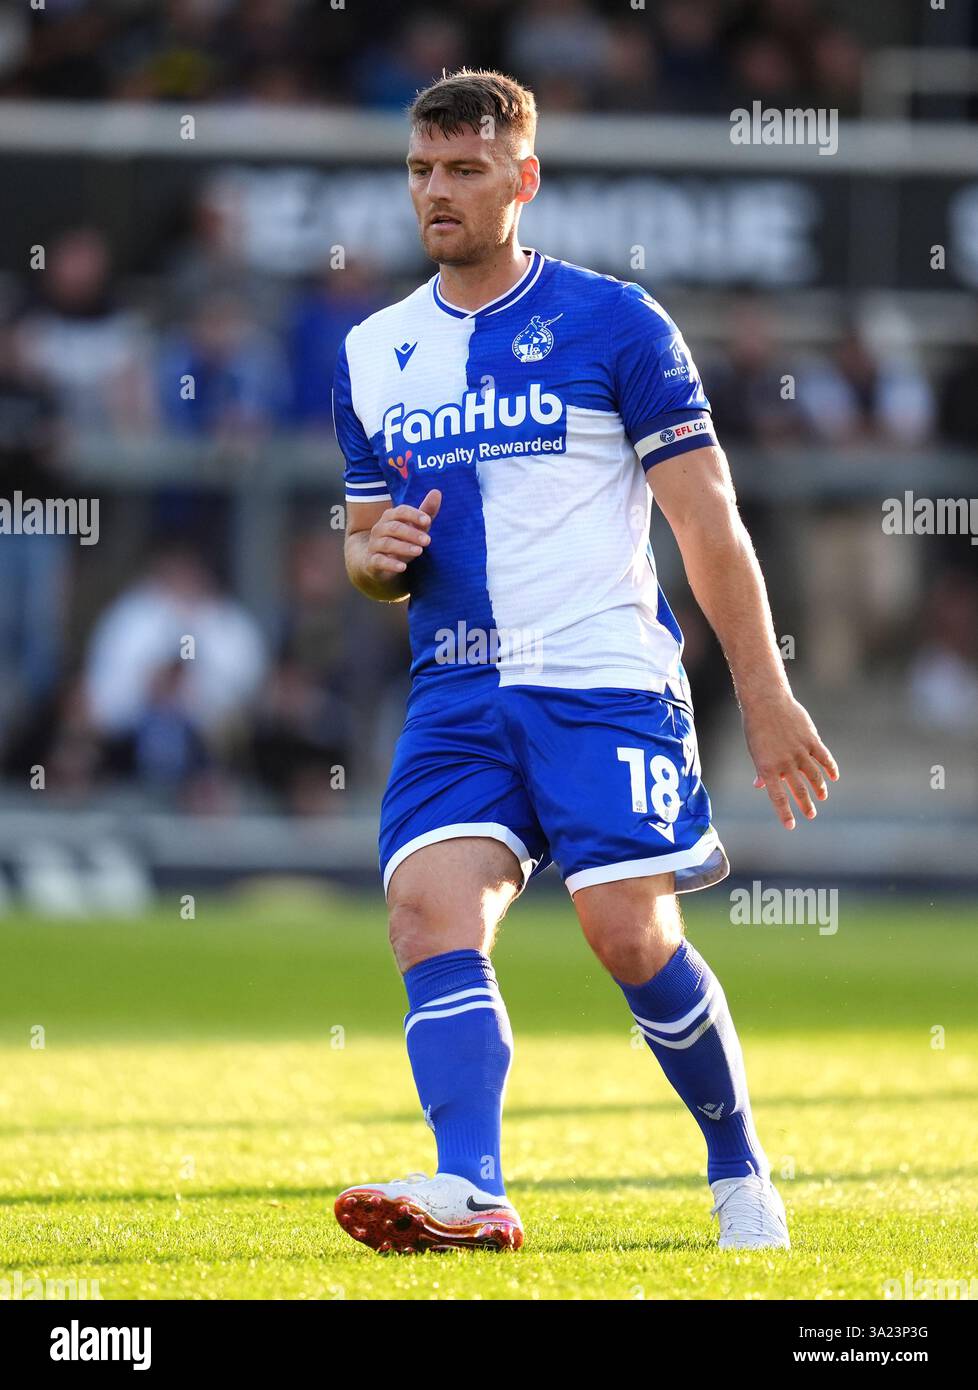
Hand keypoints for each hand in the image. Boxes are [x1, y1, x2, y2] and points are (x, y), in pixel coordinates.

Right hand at [364, 490, 440, 579]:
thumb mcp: (415, 527)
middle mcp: (379, 529)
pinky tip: (402, 567)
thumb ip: (426, 512)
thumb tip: (437, 492)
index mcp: (390, 517)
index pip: (401, 511)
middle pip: (394, 528)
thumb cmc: (400, 540)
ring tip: (419, 551)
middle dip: (412, 533)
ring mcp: (374, 545)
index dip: (414, 515)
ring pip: (387, 543)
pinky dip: (390, 564)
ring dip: (403, 547)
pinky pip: (379, 561)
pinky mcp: (371, 562)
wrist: (377, 562)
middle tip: (428, 540)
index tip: (428, 521)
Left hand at [742, 692, 838, 829]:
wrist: (766, 702)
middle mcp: (785, 763)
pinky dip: (830, 768)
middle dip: (805, 805)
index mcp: (768, 768)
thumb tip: (760, 786)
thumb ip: (761, 770)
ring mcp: (800, 751)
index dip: (785, 813)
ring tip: (822, 797)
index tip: (791, 826)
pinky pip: (824, 758)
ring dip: (819, 788)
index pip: (777, 797)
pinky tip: (834, 777)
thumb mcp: (755, 751)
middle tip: (811, 815)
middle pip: (798, 790)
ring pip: (814, 776)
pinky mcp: (811, 740)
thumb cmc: (756, 727)